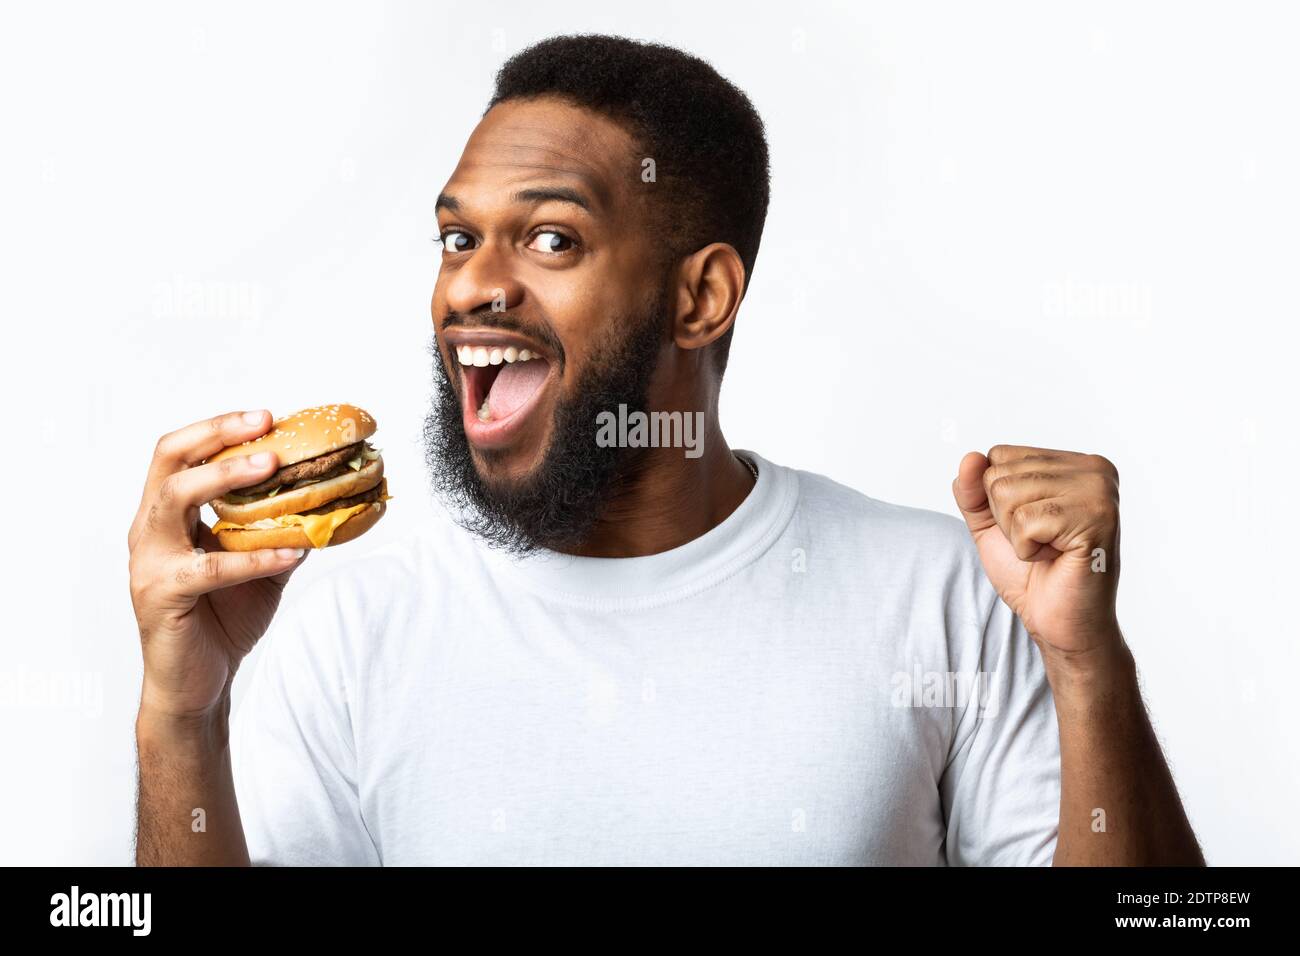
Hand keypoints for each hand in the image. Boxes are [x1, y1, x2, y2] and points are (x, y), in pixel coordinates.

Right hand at [128, 409, 308, 726]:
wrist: (197, 684)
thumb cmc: (223, 619)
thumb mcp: (260, 564)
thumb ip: (280, 529)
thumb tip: (330, 499)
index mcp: (167, 516)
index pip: (180, 453)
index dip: (218, 428)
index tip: (266, 416)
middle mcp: (149, 531)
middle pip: (170, 461)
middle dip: (217, 435)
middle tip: (264, 424)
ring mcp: (149, 562)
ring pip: (174, 500)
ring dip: (225, 478)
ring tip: (271, 465)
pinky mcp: (161, 595)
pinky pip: (210, 567)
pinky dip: (255, 556)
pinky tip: (293, 551)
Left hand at [952, 445, 1120, 659]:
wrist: (1058, 622)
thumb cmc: (1031, 574)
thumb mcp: (990, 523)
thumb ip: (974, 489)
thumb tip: (970, 458)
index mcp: (1073, 462)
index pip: (999, 455)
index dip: (997, 500)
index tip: (1031, 526)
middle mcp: (1093, 469)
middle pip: (1000, 475)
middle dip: (1005, 519)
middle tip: (1041, 543)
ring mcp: (1099, 491)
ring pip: (1008, 495)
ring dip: (1016, 535)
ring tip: (1048, 550)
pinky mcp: (1096, 518)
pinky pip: (1024, 521)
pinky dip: (1027, 549)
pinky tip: (1055, 558)